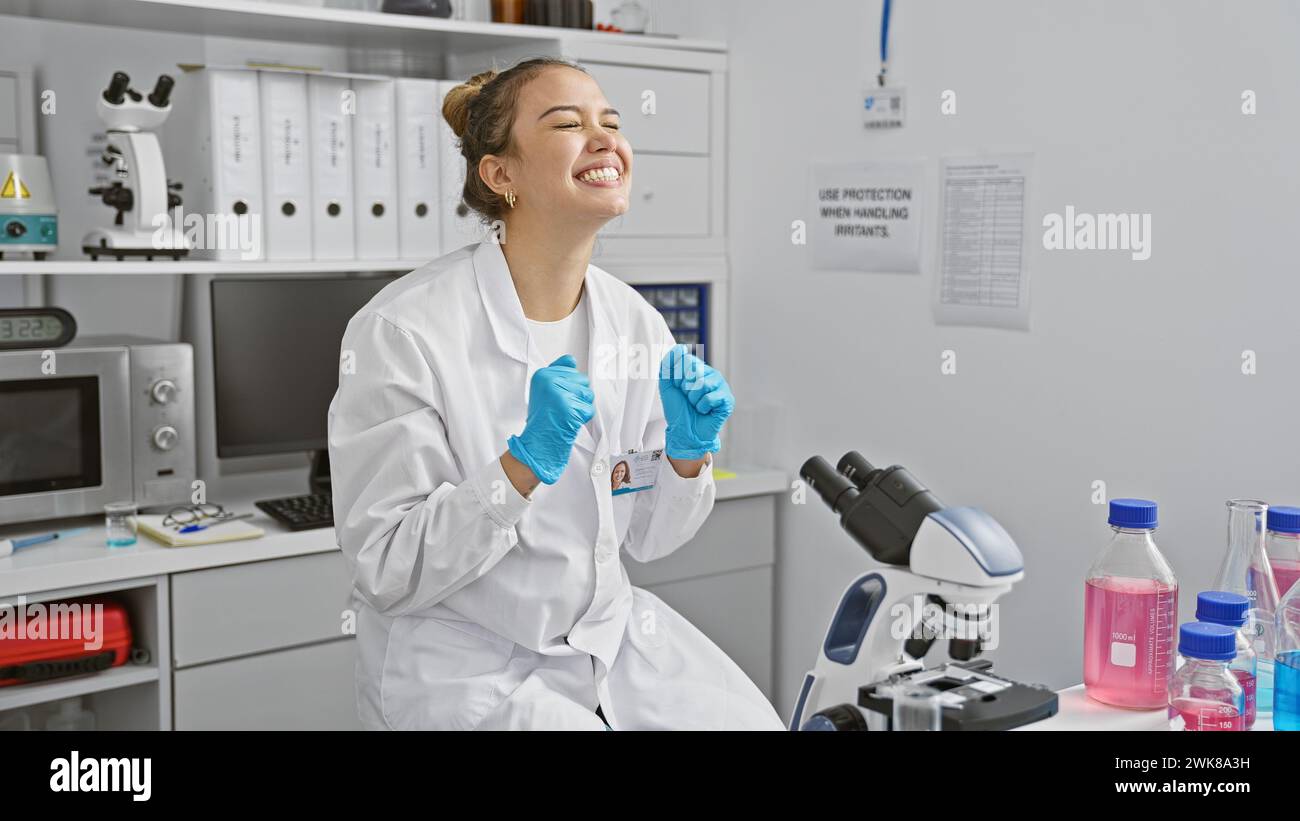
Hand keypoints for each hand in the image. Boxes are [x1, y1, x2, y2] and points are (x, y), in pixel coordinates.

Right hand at [507, 355, 595, 484]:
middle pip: (583, 379)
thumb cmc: (543, 417)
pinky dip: (583, 418)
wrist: (537, 442)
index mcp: (542, 374)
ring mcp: (559, 394)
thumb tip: (572, 360)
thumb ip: (558, 372)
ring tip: (567, 413)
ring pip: (588, 393)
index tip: (560, 395)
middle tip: (564, 406)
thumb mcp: (543, 389)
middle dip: (578, 394)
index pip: (572, 366)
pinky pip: (589, 409)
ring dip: (582, 406)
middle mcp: (549, 381)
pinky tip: (570, 421)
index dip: (570, 383)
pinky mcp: (569, 408)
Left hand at [658, 345, 733, 459]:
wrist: (684, 432)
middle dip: (685, 388)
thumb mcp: (667, 384)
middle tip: (689, 399)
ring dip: (693, 399)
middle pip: (694, 371)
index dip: (677, 377)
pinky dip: (702, 407)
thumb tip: (680, 347)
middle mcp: (711, 375)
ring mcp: (721, 386)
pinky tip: (705, 411)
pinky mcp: (727, 400)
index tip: (679, 388)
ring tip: (696, 405)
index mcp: (699, 369)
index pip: (686, 360)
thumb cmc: (677, 409)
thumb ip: (668, 364)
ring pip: (702, 384)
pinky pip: (709, 397)